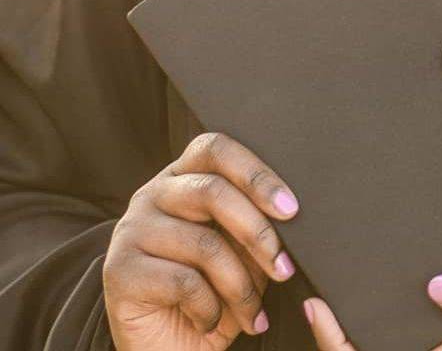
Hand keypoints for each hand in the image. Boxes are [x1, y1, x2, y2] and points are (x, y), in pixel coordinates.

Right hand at [103, 131, 300, 350]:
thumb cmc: (211, 292)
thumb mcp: (240, 253)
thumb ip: (255, 224)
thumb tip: (290, 212)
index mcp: (184, 176)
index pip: (216, 149)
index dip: (256, 174)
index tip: (290, 209)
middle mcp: (153, 194)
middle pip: (213, 192)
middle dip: (258, 233)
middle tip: (284, 268)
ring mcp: (132, 229)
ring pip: (203, 243)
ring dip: (240, 286)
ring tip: (255, 313)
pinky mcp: (119, 270)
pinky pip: (183, 281)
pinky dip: (210, 308)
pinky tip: (211, 322)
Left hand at [302, 257, 441, 350]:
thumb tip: (433, 287)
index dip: (346, 344)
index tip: (321, 308)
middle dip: (349, 336)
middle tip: (316, 293)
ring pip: (407, 342)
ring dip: (372, 325)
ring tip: (343, 283)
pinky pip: (431, 329)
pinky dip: (404, 309)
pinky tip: (391, 280)